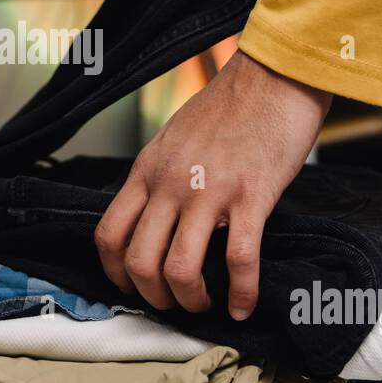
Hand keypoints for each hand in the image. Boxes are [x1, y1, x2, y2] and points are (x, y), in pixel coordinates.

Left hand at [95, 52, 331, 318]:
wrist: (273, 76)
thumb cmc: (229, 107)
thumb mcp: (174, 137)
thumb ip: (160, 176)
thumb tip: (155, 216)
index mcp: (147, 170)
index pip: (108, 234)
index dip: (115, 273)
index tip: (133, 286)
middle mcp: (170, 183)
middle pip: (139, 260)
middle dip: (153, 296)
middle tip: (174, 302)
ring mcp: (209, 191)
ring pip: (180, 268)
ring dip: (190, 300)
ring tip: (205, 305)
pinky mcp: (251, 196)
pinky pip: (238, 259)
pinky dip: (241, 293)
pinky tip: (244, 306)